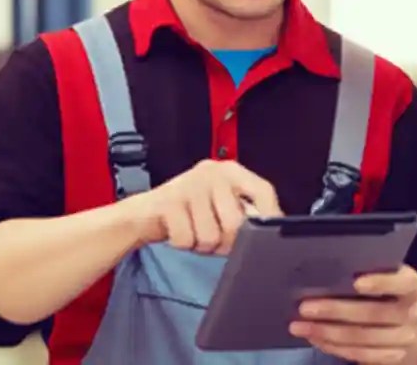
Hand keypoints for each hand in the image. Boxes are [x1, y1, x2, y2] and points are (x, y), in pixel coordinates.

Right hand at [119, 159, 281, 254]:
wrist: (143, 214)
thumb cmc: (189, 214)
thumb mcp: (221, 206)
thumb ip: (246, 213)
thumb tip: (273, 228)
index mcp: (230, 171)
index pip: (263, 191)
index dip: (270, 217)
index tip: (270, 239)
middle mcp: (212, 172)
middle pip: (237, 223)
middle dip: (226, 243)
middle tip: (212, 237)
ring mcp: (189, 184)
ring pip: (211, 237)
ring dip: (201, 245)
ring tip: (192, 232)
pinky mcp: (168, 201)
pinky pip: (187, 239)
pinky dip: (183, 244)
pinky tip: (177, 231)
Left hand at [290, 265, 416, 363]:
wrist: (403, 318)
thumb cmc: (382, 285)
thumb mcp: (379, 271)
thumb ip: (362, 268)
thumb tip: (323, 265)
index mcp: (411, 284)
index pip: (403, 283)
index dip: (381, 283)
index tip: (355, 282)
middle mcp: (413, 312)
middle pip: (374, 314)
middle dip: (336, 310)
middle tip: (304, 307)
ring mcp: (404, 338)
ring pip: (363, 339)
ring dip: (327, 333)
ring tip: (300, 326)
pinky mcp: (393, 357)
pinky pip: (360, 355)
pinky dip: (334, 347)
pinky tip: (314, 339)